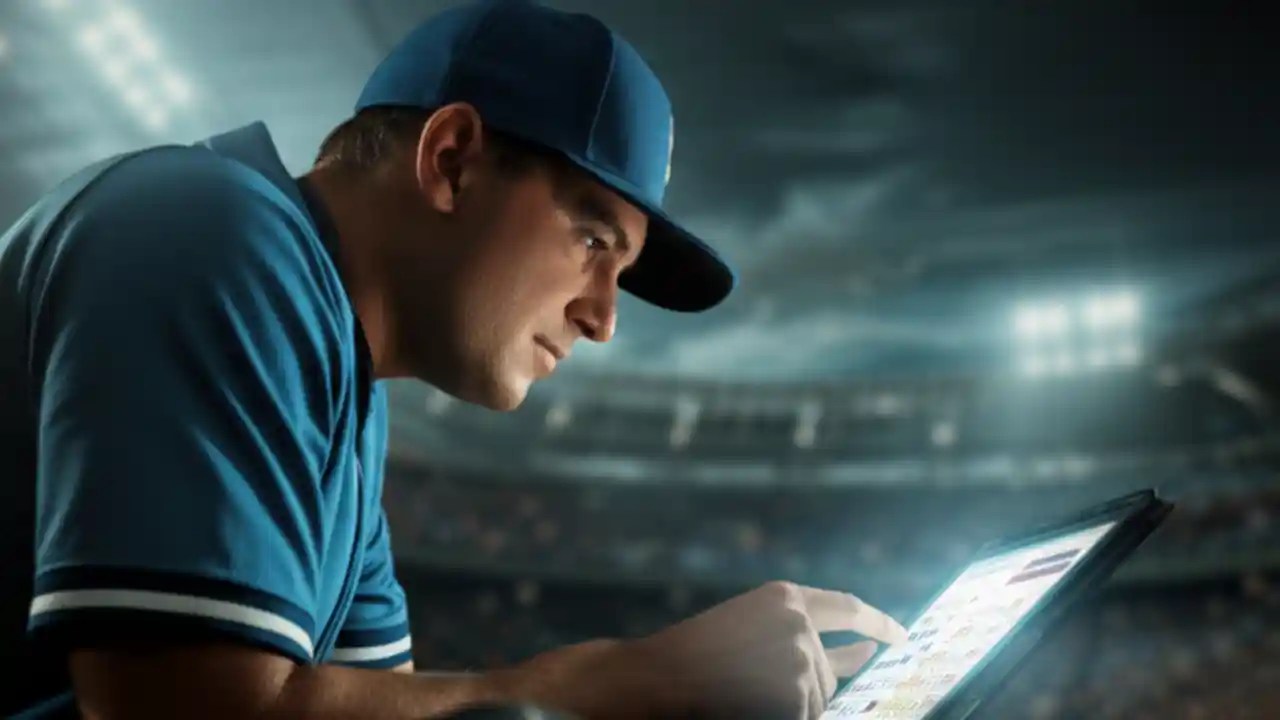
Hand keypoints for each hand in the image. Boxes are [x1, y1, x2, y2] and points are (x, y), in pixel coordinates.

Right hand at [633, 581, 908, 719]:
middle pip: (827, 672)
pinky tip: (750, 704)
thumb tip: (867, 657)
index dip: (879, 624)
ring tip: (743, 693)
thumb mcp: (749, 629)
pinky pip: (805, 714)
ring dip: (790, 706)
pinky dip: (784, 714)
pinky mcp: (797, 689)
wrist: (658, 676)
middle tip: (766, 690)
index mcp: (785, 597)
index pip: (849, 609)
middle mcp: (799, 620)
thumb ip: (801, 637)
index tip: (903, 636)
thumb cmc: (695, 657)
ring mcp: (800, 655)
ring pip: (816, 700)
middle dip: (808, 689)